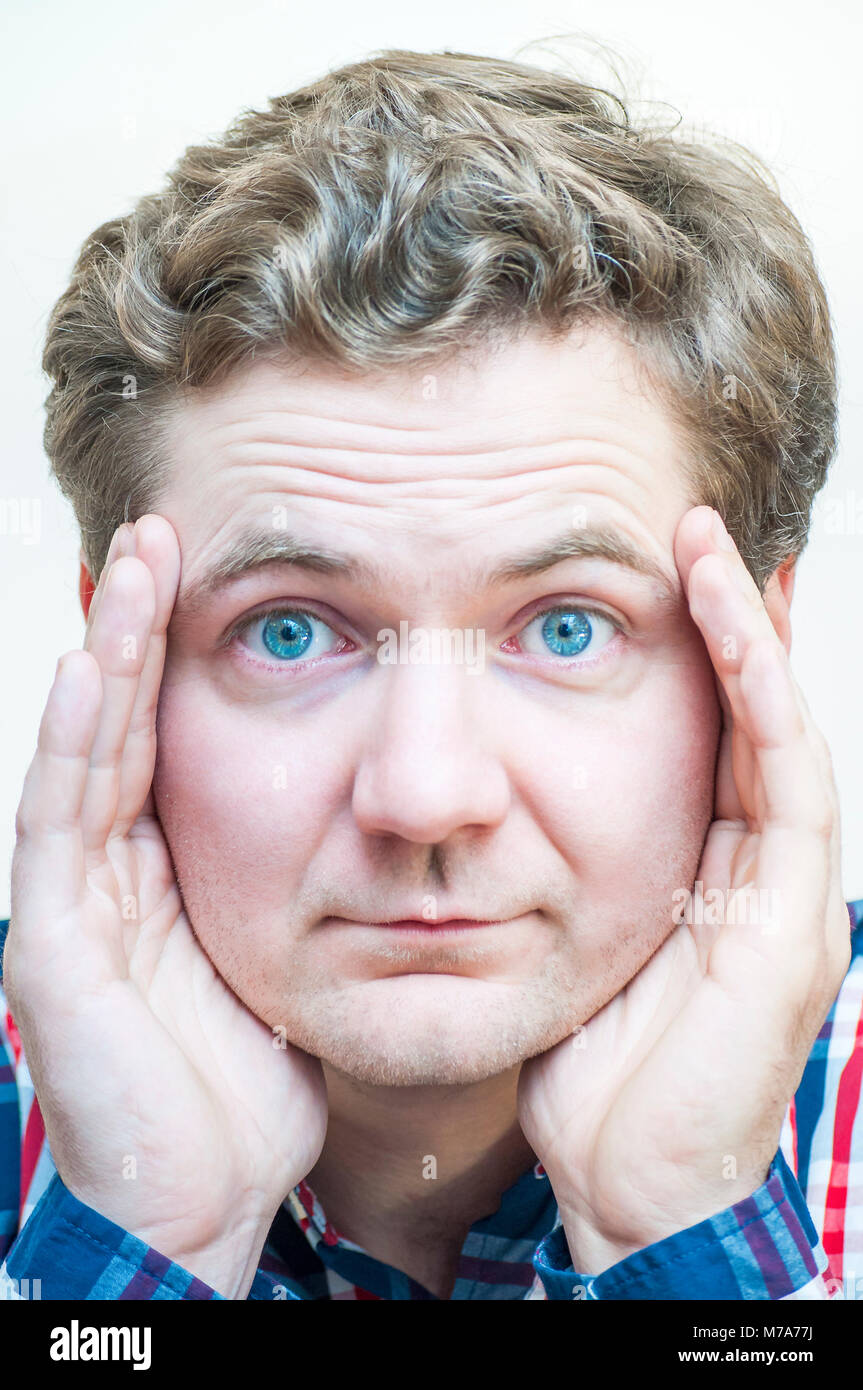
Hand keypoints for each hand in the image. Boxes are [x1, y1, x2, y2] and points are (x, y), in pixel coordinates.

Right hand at [3, 515, 327, 1297]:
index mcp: (171, 864)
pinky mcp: (56, 944)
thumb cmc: (256, 1081)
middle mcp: (114, 868)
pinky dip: (76, 743)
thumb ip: (324, 880)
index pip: (172, 732)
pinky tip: (94, 669)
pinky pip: (62, 825)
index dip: (186, 649)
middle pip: (125, 721)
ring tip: (137, 563)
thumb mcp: (304, 955)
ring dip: (111, 652)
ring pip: (88, 750)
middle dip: (144, 624)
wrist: (204, 1195)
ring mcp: (77, 901)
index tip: (221, 567)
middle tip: (169, 531)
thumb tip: (408, 819)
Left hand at [516, 505, 851, 1274]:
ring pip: (780, 729)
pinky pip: (786, 777)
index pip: (715, 741)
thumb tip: (481, 807)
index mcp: (713, 878)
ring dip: (750, 632)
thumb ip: (554, 875)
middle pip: (756, 719)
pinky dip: (763, 691)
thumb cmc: (590, 1077)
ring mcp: (788, 893)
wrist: (625, 1188)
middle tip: (702, 528)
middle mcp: (762, 874)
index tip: (661, 573)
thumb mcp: (567, 951)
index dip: (698, 656)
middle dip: (735, 621)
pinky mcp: (791, 918)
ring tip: (713, 545)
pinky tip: (732, 617)